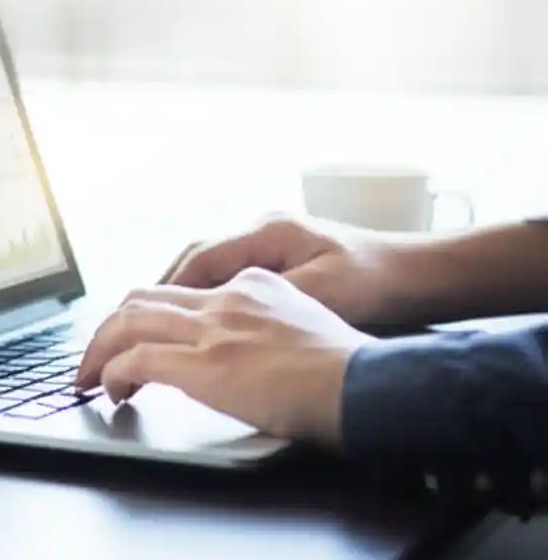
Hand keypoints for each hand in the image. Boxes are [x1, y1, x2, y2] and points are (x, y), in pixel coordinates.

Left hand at [74, 267, 372, 445]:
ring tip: (89, 379)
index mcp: (252, 286)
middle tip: (94, 359)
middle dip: (109, 329)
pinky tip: (111, 392)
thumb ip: (266, 331)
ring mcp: (212, 329)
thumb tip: (245, 359)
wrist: (369, 387)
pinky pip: (134, 359)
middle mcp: (226, 299)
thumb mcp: (303, 330)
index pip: (181, 292)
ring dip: (99, 351)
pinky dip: (112, 374)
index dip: (147, 316)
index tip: (134, 339)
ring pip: (127, 322)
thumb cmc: (350, 373)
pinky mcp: (203, 364)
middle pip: (141, 299)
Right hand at [165, 216, 413, 326]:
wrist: (422, 275)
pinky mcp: (283, 262)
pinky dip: (208, 298)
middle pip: (196, 260)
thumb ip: (269, 301)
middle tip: (136, 326)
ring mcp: (273, 244)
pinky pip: (230, 277)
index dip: (166, 290)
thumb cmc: (378, 283)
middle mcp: (263, 231)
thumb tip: (220, 314)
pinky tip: (203, 323)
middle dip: (163, 293)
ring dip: (183, 296)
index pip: (199, 259)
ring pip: (210, 268)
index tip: (141, 318)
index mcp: (269, 233)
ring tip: (159, 327)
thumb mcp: (322, 293)